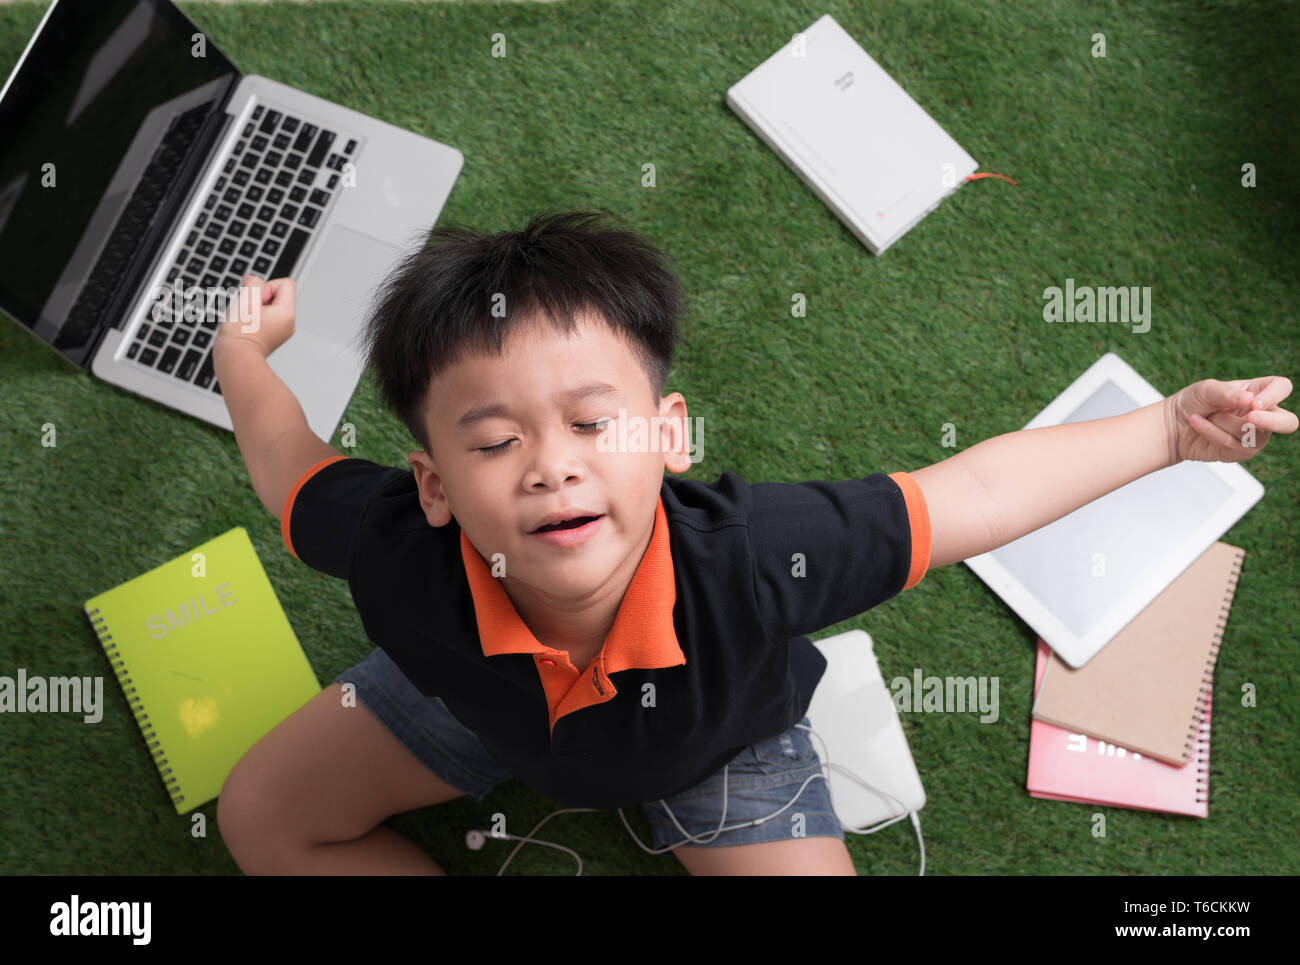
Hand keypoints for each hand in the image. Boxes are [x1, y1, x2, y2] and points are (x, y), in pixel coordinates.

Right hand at [215, 274, 294, 357]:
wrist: (234, 360)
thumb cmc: (240, 335)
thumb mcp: (246, 299)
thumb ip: (254, 283)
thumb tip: (254, 280)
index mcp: (287, 313)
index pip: (285, 284)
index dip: (267, 286)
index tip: (256, 301)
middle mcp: (287, 322)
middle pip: (276, 294)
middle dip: (258, 298)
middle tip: (248, 312)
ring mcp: (279, 331)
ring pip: (267, 306)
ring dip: (253, 308)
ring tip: (245, 321)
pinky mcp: (269, 335)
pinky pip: (262, 317)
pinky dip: (251, 317)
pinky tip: (244, 326)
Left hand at [1163, 376, 1295, 463]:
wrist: (1171, 425)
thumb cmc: (1192, 402)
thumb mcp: (1206, 390)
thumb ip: (1227, 393)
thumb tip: (1249, 400)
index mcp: (1258, 392)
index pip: (1282, 387)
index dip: (1274, 395)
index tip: (1253, 402)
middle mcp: (1262, 414)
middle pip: (1289, 422)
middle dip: (1272, 421)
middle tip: (1250, 417)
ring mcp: (1254, 435)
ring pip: (1253, 434)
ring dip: (1224, 423)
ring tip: (1207, 415)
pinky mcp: (1240, 452)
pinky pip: (1233, 445)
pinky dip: (1212, 432)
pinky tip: (1196, 423)